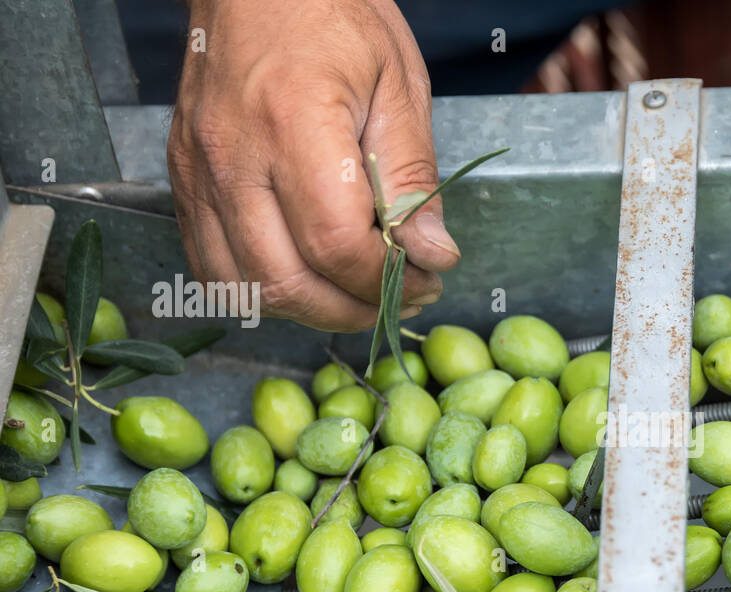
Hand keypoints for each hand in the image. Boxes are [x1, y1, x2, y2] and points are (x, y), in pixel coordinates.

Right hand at [169, 0, 458, 330]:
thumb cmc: (332, 16)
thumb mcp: (397, 86)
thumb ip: (413, 178)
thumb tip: (432, 256)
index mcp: (294, 123)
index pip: (337, 245)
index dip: (386, 280)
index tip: (426, 277)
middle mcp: (234, 156)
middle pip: (287, 282)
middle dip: (353, 309)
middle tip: (399, 297)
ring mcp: (198, 172)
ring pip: (245, 287)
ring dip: (309, 310)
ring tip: (356, 293)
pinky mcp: (183, 180)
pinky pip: (213, 266)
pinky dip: (263, 290)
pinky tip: (307, 276)